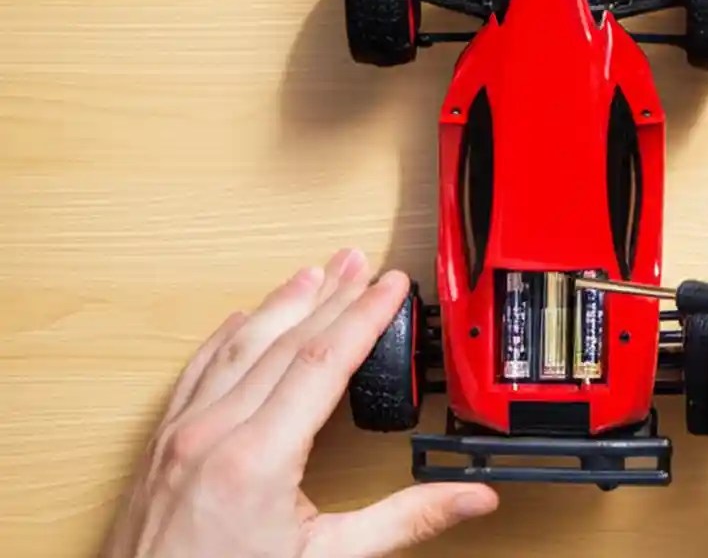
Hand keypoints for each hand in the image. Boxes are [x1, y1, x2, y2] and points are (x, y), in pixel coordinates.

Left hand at [100, 249, 497, 557]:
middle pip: (284, 342)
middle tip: (359, 261)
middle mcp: (211, 434)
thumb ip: (403, 522)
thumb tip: (469, 499)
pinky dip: (227, 337)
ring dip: (279, 303)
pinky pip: (198, 371)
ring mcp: (180, 434)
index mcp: (257, 459)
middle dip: (329, 296)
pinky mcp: (161, 444)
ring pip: (236, 346)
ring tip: (313, 272)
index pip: (324, 362)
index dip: (364, 316)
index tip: (390, 285)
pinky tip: (242, 318)